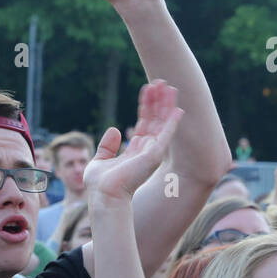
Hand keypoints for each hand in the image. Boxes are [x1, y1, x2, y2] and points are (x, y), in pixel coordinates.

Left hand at [82, 81, 181, 207]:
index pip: (144, 122)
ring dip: (165, 104)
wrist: (104, 195)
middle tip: (160, 82)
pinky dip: (172, 122)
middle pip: (155, 119)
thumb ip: (107, 146)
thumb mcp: (99, 160)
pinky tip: (177, 109)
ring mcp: (152, 152)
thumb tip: (114, 130)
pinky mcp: (154, 155)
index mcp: (135, 150)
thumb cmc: (100, 184)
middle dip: (158, 100)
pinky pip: (166, 135)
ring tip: (167, 86)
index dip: (146, 105)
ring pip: (162, 123)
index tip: (148, 89)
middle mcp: (147, 150)